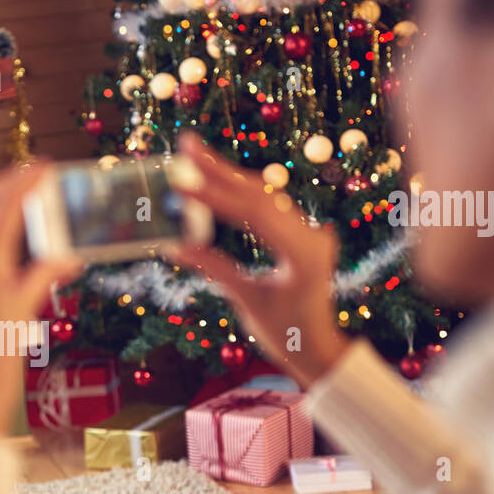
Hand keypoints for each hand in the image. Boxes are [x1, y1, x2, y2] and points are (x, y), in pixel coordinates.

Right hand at [170, 131, 349, 386]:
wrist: (320, 350)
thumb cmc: (286, 334)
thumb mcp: (247, 300)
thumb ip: (213, 268)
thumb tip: (173, 246)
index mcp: (302, 252)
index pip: (253, 213)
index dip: (214, 196)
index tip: (181, 184)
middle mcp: (311, 234)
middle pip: (259, 193)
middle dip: (220, 169)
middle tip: (186, 144)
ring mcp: (310, 231)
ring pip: (264, 195)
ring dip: (228, 176)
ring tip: (194, 155)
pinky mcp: (303, 233)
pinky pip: (269, 206)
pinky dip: (240, 193)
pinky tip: (217, 179)